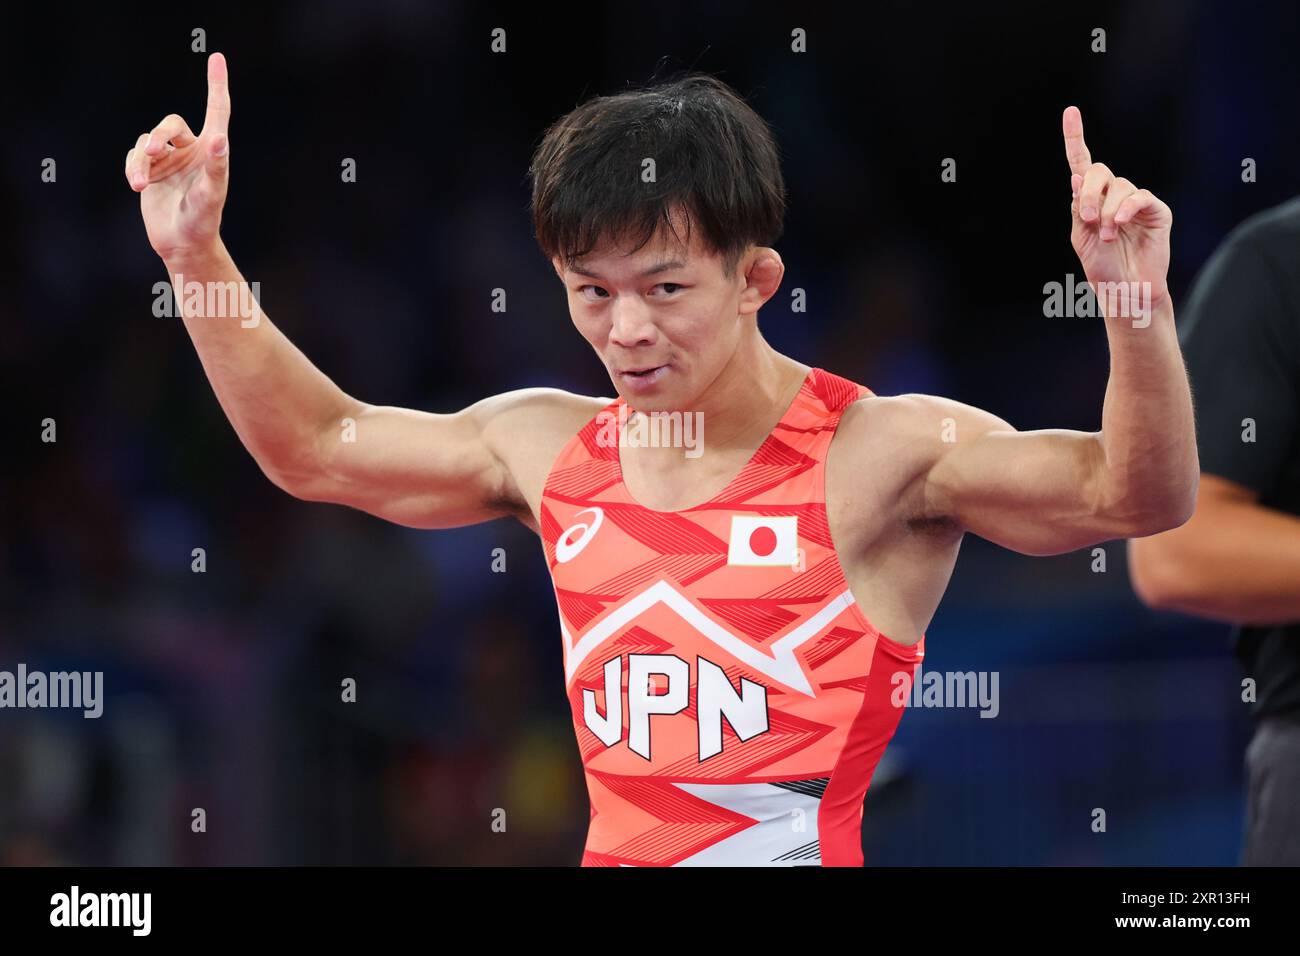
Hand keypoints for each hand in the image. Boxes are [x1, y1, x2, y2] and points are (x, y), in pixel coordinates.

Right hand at [125, 52, 231, 262]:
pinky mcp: (150, 170)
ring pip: (147, 142)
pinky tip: (137, 185)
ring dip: (141, 160)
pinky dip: (133, 167)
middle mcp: (192, 151)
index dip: (217, 85)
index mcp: (212, 151)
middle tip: (153, 154)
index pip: (217, 111)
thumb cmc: (204, 221)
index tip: (217, 58)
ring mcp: (170, 160)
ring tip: (138, 183)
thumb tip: (220, 139)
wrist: (182, 244)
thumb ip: (216, 167)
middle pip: (170, 124)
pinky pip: (135, 157)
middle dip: (158, 136)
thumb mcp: (212, 195)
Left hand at [1063, 105, 1171, 313]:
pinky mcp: (1156, 210)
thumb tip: (1077, 176)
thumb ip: (1079, 208)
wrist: (1125, 290)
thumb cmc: (1102, 268)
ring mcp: (1135, 202)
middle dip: (1090, 192)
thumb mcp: (1081, 238)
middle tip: (1087, 219)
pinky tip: (1120, 224)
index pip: (1082, 164)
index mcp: (1090, 200)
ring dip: (1107, 212)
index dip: (1075, 137)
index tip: (1070, 112)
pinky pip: (1140, 197)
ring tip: (1107, 236)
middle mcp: (1112, 196)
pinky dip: (1126, 209)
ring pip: (1119, 187)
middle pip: (1100, 171)